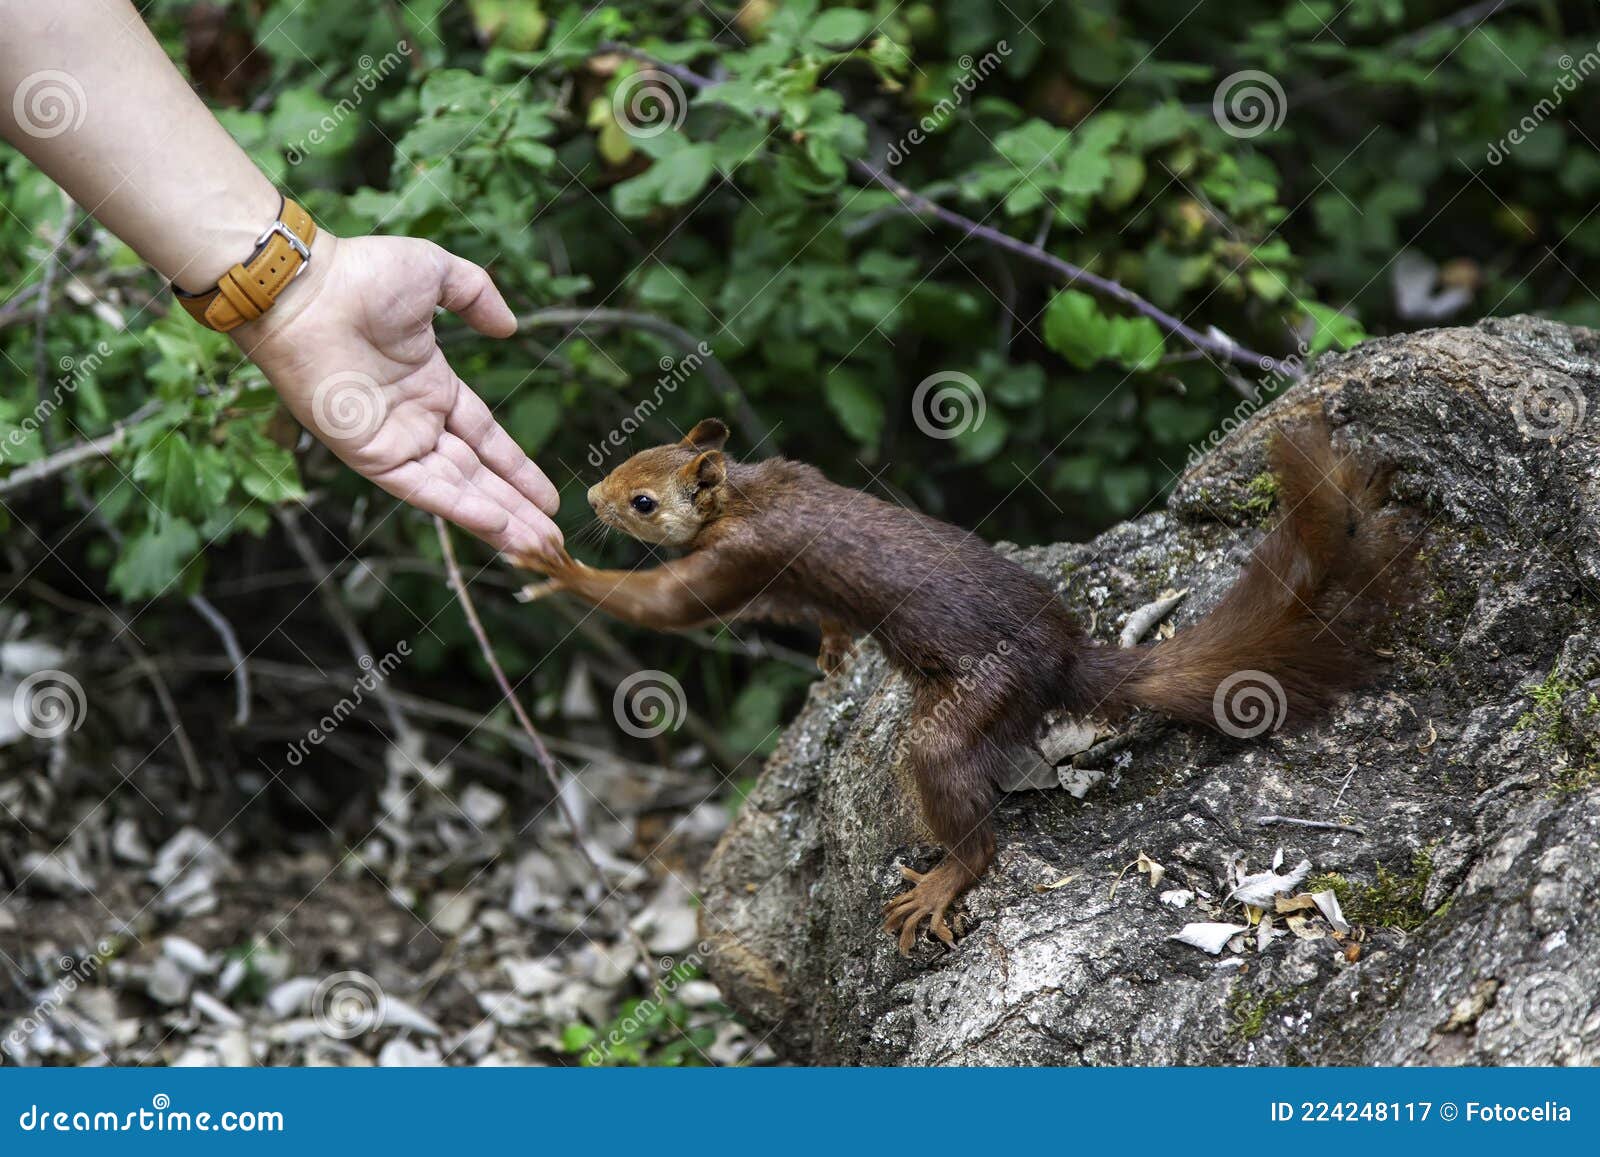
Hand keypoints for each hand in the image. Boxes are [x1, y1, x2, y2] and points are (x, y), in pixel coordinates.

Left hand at [234, 232, 561, 556]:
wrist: (303, 291)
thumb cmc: (360, 274)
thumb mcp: (434, 273)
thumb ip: (476, 296)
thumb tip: (508, 328)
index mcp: (431, 385)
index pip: (484, 437)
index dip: (517, 467)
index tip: (548, 496)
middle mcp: (415, 420)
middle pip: (477, 475)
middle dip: (517, 507)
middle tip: (552, 540)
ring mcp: (393, 440)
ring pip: (457, 490)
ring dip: (499, 520)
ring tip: (538, 548)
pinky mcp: (369, 455)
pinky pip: (423, 489)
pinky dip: (460, 509)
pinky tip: (497, 525)